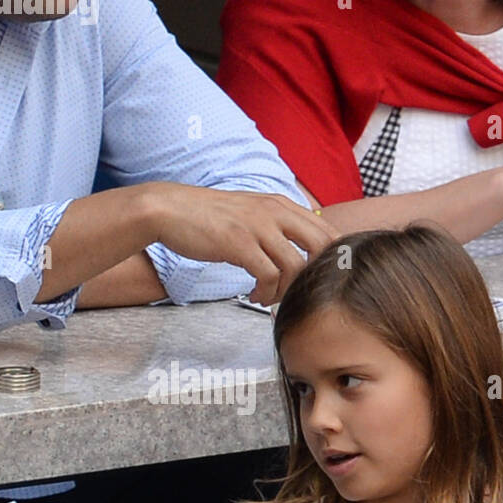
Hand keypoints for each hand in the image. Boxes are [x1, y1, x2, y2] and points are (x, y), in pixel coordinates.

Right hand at [143, 183, 337, 305]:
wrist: (168, 210)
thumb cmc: (211, 218)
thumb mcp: (253, 214)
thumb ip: (280, 227)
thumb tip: (308, 251)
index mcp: (281, 204)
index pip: (327, 231)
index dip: (333, 259)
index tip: (323, 280)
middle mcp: (274, 211)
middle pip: (322, 246)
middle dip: (318, 275)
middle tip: (302, 292)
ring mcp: (257, 226)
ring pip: (296, 267)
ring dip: (287, 290)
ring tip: (271, 298)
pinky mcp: (240, 243)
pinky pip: (269, 277)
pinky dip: (267, 293)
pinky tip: (256, 296)